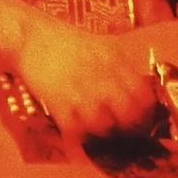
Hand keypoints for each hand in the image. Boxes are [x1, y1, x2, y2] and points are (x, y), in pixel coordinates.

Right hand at [16, 15, 156, 139]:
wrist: (30, 37)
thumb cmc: (66, 42)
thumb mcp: (102, 46)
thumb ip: (121, 68)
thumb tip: (139, 93)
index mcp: (116, 61)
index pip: (144, 96)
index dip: (146, 114)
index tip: (142, 120)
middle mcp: (103, 78)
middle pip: (129, 116)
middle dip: (129, 129)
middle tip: (123, 132)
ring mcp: (82, 93)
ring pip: (105, 128)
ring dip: (102, 134)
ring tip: (97, 131)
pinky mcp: (60, 105)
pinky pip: (77, 133)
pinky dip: (79, 139)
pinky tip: (77, 134)